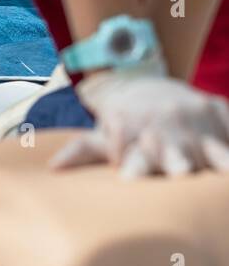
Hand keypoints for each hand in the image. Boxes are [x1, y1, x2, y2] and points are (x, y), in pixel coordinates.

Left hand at [51, 68, 228, 177]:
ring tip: (212, 171)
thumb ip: (81, 150)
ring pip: (206, 148)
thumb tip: (52, 168)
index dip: (131, 164)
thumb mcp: (102, 134)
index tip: (129, 179)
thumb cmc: (122, 122)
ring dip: (214, 159)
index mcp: (132, 131)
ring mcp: (193, 128)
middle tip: (179, 171)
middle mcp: (163, 129)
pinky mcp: (219, 127)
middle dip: (173, 159)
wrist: (152, 87)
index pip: (130, 150)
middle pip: (169, 148)